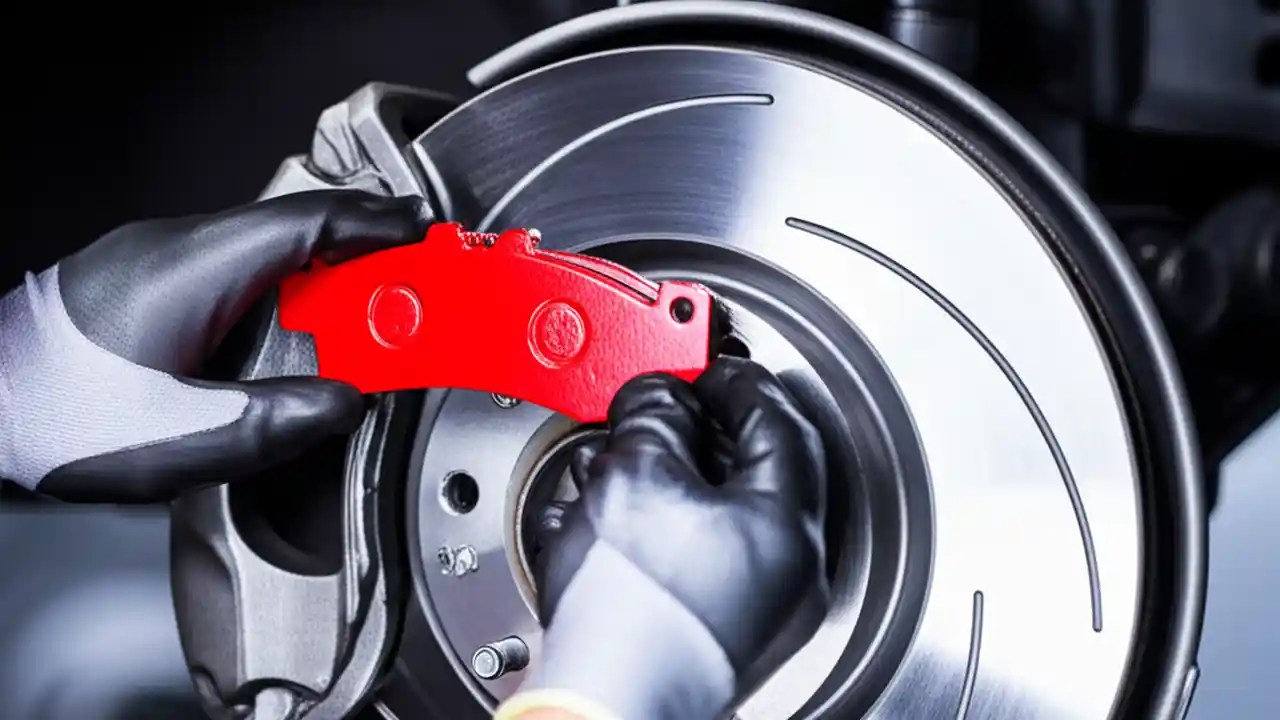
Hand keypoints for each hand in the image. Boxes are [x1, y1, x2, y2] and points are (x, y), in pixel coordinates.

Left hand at [0, 189, 430, 501]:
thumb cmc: (51, 418)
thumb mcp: (177, 438)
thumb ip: (275, 421)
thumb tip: (346, 403)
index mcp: (192, 267)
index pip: (306, 220)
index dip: (376, 224)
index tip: (422, 235)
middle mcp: (176, 248)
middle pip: (293, 229)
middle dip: (362, 251)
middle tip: (412, 283)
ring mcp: (159, 260)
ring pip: (266, 249)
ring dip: (323, 274)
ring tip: (367, 316)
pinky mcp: (151, 285)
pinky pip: (240, 269)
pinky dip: (286, 289)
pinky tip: (299, 331)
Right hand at [501, 357, 829, 719]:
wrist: (603, 706)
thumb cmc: (628, 617)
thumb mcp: (634, 476)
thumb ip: (655, 416)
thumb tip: (660, 398)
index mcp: (788, 527)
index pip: (780, 423)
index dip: (737, 382)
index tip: (705, 367)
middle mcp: (788, 573)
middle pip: (755, 471)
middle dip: (699, 432)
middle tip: (662, 408)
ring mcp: (758, 611)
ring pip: (722, 516)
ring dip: (671, 480)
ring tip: (619, 467)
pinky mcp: (717, 634)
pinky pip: (702, 559)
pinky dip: (663, 528)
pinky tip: (614, 521)